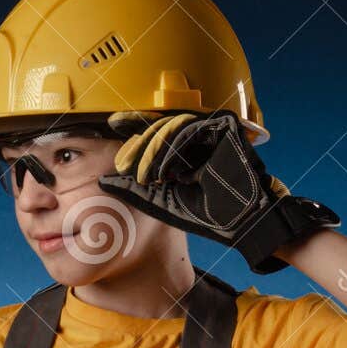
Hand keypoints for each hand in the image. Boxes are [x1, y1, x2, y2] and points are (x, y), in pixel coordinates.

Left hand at [98, 110, 340, 273]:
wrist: (243, 222)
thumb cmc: (207, 216)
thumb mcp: (162, 202)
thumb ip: (134, 189)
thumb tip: (103, 180)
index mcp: (182, 152)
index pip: (154, 134)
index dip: (133, 130)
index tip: (110, 125)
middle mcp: (196, 138)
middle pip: (160, 129)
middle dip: (139, 146)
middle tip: (124, 163)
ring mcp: (211, 131)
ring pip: (173, 128)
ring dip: (155, 150)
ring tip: (147, 175)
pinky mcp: (225, 127)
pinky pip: (192, 129)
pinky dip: (174, 147)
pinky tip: (164, 170)